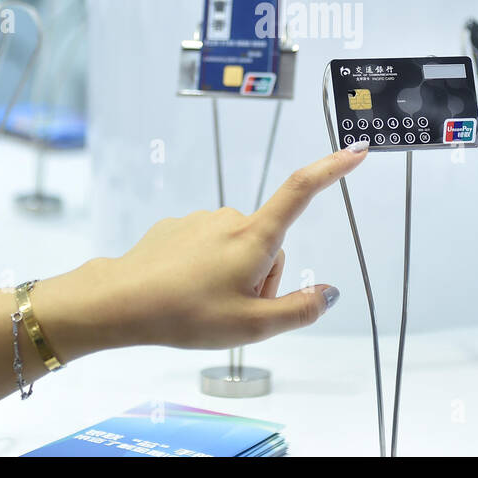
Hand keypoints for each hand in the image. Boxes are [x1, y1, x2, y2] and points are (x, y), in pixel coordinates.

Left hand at [104, 144, 368, 349]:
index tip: (355, 150)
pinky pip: (209, 246)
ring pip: (239, 248)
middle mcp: (231, 219)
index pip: (301, 191)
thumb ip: (299, 310)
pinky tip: (184, 290)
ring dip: (233, 274)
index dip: (332, 169)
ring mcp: (202, 220)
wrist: (122, 301)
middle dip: (262, 275)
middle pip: (270, 244)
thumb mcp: (253, 327)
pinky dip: (205, 268)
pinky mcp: (179, 226)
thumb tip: (330, 293)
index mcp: (255, 238)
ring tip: (204, 303)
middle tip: (233, 309)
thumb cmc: (186, 314)